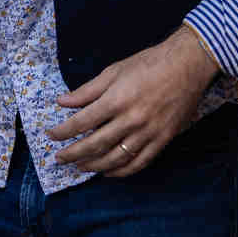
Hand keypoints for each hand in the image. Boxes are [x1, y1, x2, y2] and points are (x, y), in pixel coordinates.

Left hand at [45, 26, 219, 175]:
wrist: (187, 66)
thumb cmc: (148, 64)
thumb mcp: (114, 71)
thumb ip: (87, 90)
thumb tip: (62, 102)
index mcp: (116, 100)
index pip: (81, 122)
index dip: (63, 132)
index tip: (51, 136)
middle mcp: (130, 120)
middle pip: (95, 144)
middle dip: (74, 154)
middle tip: (59, 159)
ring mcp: (148, 133)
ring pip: (115, 158)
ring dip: (94, 165)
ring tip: (80, 166)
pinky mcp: (162, 140)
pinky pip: (139, 162)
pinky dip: (122, 171)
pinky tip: (109, 172)